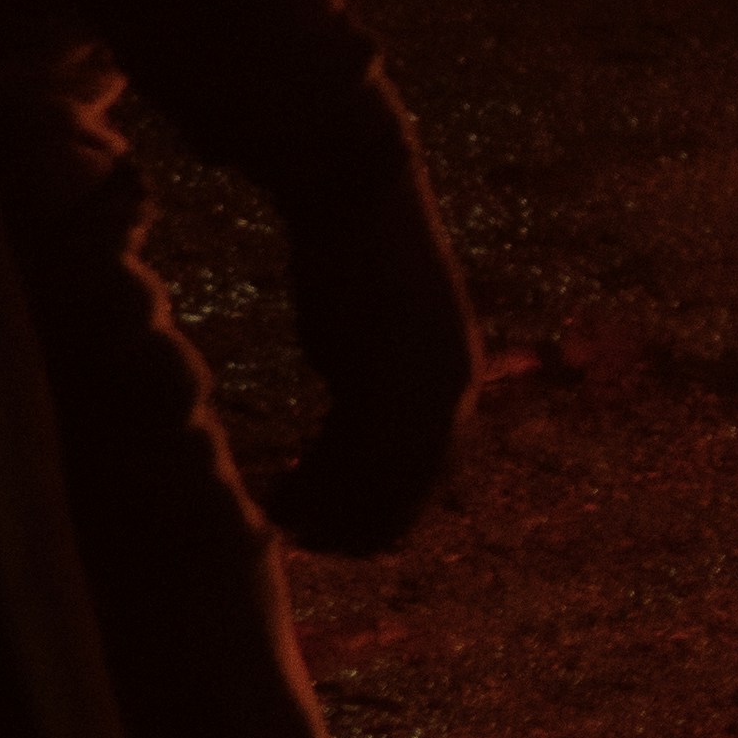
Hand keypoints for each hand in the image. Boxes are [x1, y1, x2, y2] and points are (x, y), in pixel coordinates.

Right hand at [258, 148, 475, 558]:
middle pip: (409, 488)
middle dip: (358, 523)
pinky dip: (315, 481)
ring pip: (379, 478)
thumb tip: (353, 430)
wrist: (355, 195)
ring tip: (283, 525)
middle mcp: (453, 388)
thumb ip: (374, 387)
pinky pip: (348, 448)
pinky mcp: (380, 364)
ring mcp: (421, 377)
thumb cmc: (354, 262)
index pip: (428, 476)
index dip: (382, 513)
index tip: (337, 537)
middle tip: (304, 542)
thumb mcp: (373, 336)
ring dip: (330, 510)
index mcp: (458, 383)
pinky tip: (279, 496)